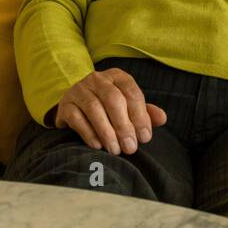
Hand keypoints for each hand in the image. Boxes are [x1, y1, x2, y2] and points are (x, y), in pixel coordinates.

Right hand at [48, 68, 167, 154]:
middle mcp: (97, 79)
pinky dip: (88, 133)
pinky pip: (77, 118)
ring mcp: (79, 90)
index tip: (145, 137)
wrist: (75, 105)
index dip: (140, 115)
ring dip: (107, 131)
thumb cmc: (108, 107)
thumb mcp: (128, 106)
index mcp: (117, 77)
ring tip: (115, 150)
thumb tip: (162, 118)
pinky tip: (98, 145)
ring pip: (94, 108)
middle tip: (130, 147)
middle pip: (113, 99)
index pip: (131, 92)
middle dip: (123, 125)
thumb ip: (145, 112)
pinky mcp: (66, 104)